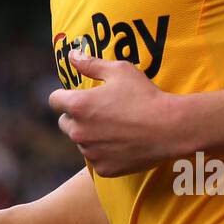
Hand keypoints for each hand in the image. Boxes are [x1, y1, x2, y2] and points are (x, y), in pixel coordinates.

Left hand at [48, 48, 187, 176]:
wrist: (170, 128)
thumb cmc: (144, 96)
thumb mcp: (119, 71)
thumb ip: (91, 64)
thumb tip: (72, 55)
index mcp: (78, 105)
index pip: (54, 101)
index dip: (64, 96)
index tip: (77, 96)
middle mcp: (79, 131)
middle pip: (65, 123)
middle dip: (76, 117)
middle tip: (101, 112)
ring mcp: (90, 152)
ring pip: (82, 141)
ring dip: (91, 135)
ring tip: (116, 127)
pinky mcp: (103, 169)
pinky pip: (96, 158)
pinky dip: (104, 152)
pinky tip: (123, 143)